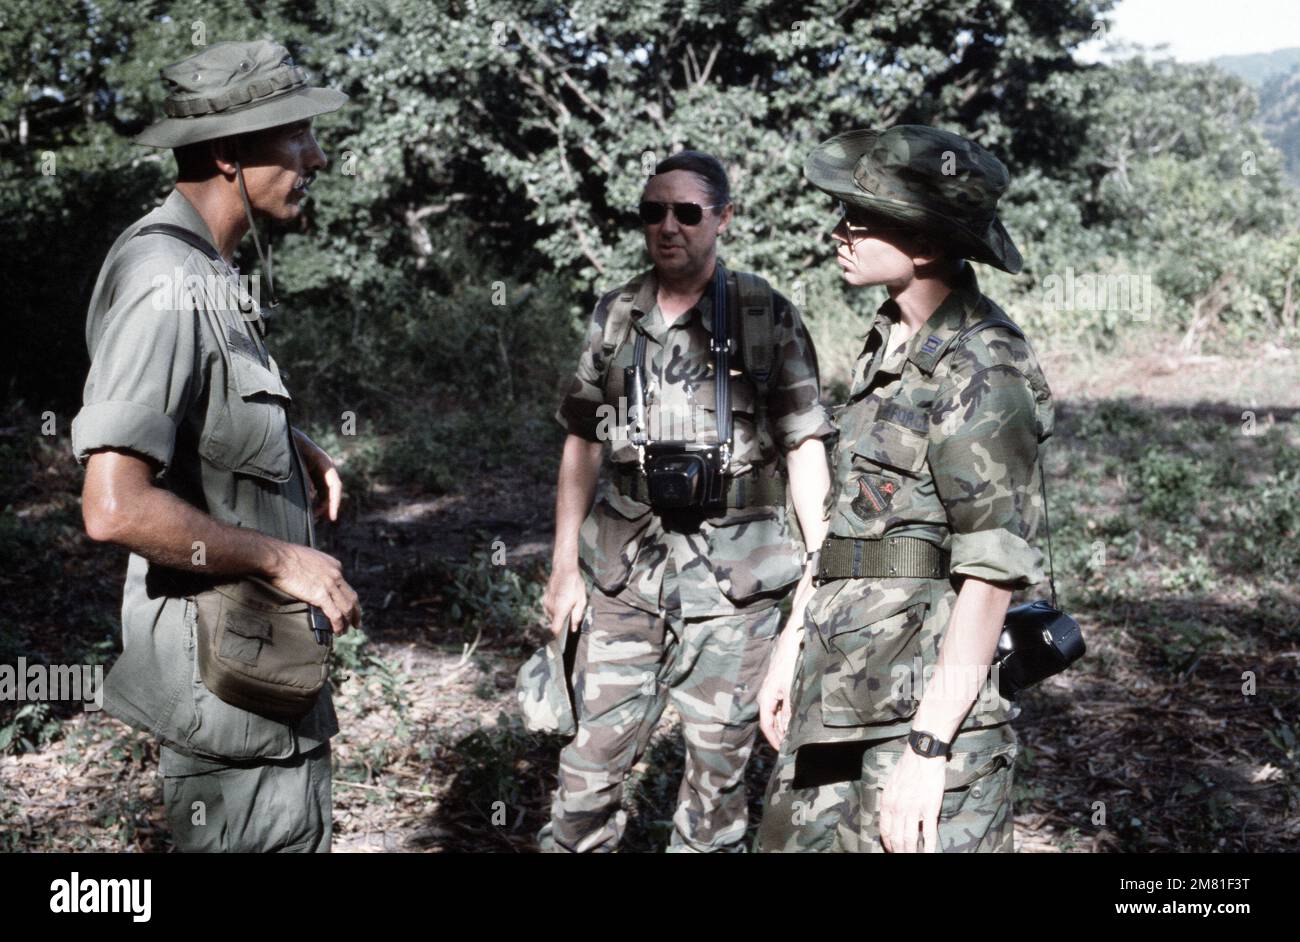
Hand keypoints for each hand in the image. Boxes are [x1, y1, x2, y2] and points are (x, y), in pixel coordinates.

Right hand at [266, 542, 361, 634]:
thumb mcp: (311, 557)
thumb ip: (318, 568)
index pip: (345, 585)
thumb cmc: (287, 556)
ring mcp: (329, 585)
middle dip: (356, 612)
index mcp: (334, 565)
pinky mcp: (320, 595)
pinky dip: (338, 625)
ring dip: (348, 621)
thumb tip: (314, 577)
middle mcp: (336, 575)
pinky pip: (335, 614)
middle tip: (356, 622)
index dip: (346, 598)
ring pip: (347, 607)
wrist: (278, 558)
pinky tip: (337, 631)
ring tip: (345, 631)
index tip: (345, 606)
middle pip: (352, 597)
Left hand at [294, 429, 342, 521]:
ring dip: (319, 506)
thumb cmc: (286, 443)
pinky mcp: (310, 474)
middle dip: (326, 507)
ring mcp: (317, 470)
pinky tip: (306, 509)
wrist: (278, 432)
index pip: (335, 485)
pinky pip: (316, 490)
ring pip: (324, 493)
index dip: (334, 502)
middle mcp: (324, 467)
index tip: (331, 517)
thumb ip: (304, 475)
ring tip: (310, 518)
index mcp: (323, 461)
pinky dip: (313, 501)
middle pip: (331, 491)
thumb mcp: (293, 458)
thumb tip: (312, 494)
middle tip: (316, 521)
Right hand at [542, 566, 586, 638]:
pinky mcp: (544, 598)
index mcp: (560, 610)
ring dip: (557, 614)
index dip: (558, 635)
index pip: (555, 629)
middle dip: (561, 621)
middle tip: (570, 615)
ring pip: (551, 615)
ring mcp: (546, 603)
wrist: (564, 569)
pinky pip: (548, 608)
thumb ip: (577, 616)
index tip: (562, 637)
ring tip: (566, 605)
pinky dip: (554, 608)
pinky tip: (561, 600)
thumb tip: (573, 629)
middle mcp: (551, 608)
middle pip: (554, 622)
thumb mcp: (581, 601)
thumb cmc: (575, 585)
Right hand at [757, 623, 802, 748]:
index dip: (773, 739)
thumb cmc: (790, 662)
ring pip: (774, 714)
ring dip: (782, 726)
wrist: (790, 641)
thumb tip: (787, 728)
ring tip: (793, 738)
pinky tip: (793, 721)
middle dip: (778, 735)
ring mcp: (771, 692)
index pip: (766, 725)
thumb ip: (789, 709)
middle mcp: (765, 697)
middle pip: (770, 721)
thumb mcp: (791, 688)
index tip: (782, 751)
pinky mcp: (777, 687)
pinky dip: (784, 716)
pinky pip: (779, 706)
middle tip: (789, 748)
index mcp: (765, 698)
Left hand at [879, 746, 947, 852]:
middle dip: (899, 852)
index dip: (889, 845)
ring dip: (912, 853)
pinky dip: (929, 847)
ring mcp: (913, 809)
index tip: (892, 850)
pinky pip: (929, 833)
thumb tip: (890, 816)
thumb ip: (890, 801)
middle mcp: (897, 808)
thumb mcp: (891, 784)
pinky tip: (930, 853)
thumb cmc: (908, 767)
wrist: (923, 755)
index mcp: (887, 802)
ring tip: (914, 858)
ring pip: (910, 840)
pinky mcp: (930, 808)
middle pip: (896, 839)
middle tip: (903, 857)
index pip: (884, 831)